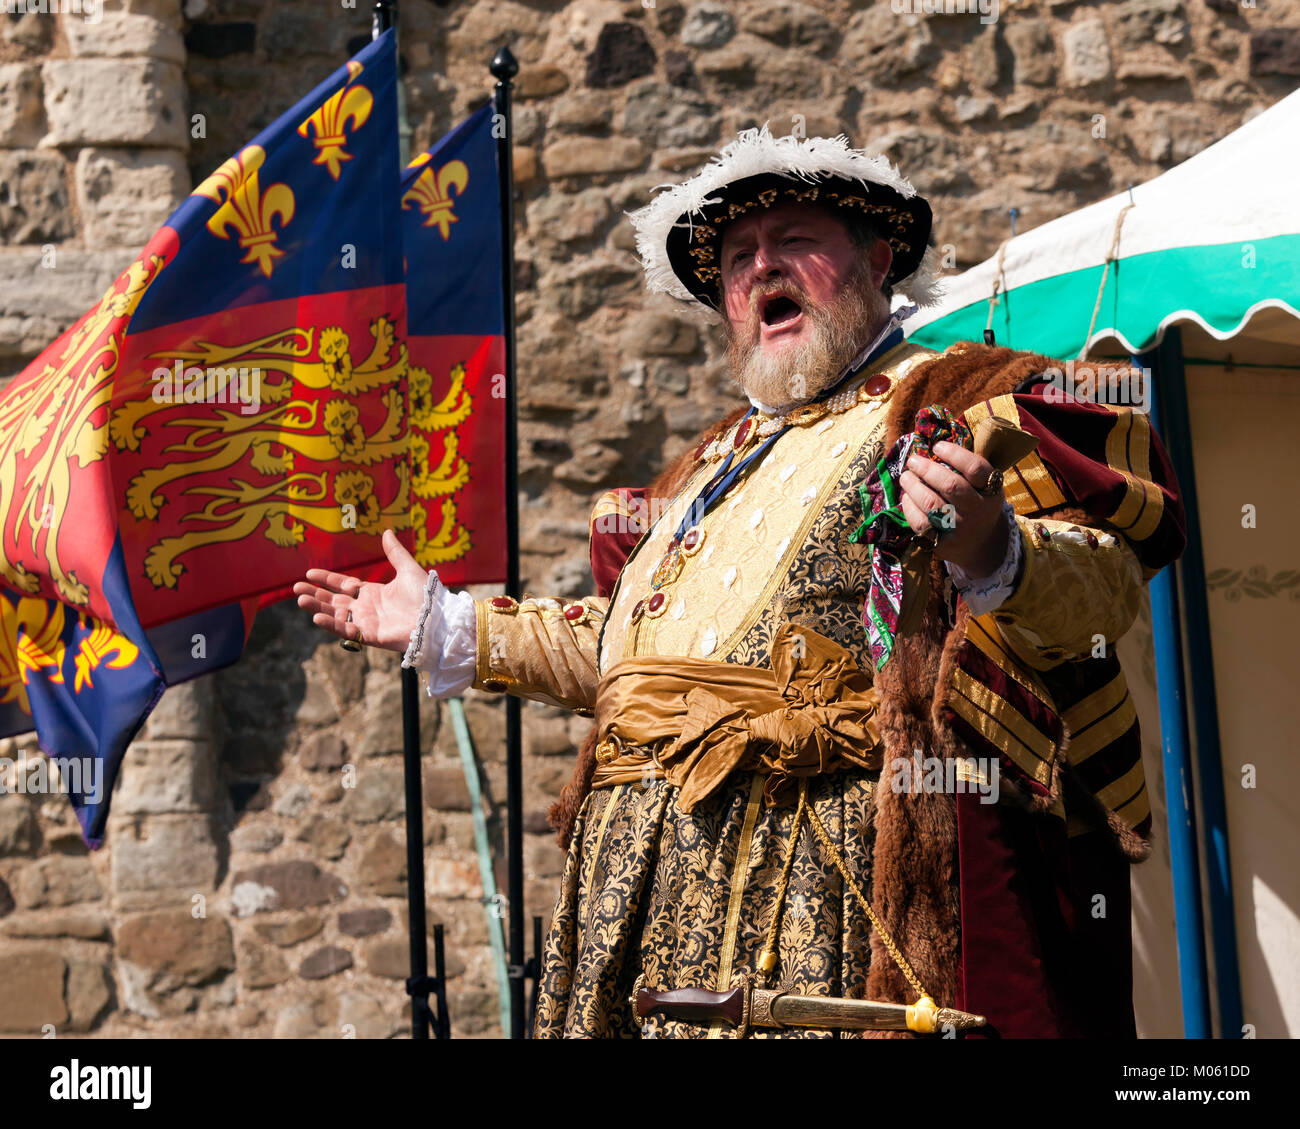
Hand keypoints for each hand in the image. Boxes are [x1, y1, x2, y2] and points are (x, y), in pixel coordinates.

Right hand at [293, 528, 429, 650]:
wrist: (436, 618)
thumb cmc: (426, 596)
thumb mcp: (408, 569)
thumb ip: (395, 553)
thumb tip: (386, 531)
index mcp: (373, 593)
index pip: (343, 585)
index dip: (326, 579)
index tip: (308, 574)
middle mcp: (366, 608)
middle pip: (334, 601)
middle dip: (315, 594)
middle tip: (296, 589)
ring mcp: (366, 622)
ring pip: (336, 615)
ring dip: (317, 608)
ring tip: (300, 600)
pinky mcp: (370, 636)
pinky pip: (346, 630)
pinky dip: (331, 625)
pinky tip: (317, 617)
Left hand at [899, 440, 1007, 575]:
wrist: (982, 546)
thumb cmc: (977, 506)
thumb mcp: (983, 488)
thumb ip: (966, 469)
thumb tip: (933, 444)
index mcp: (991, 491)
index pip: (975, 468)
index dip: (954, 454)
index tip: (937, 446)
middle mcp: (977, 510)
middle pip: (950, 485)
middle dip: (927, 469)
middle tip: (913, 461)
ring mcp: (960, 528)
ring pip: (931, 503)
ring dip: (913, 486)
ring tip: (906, 476)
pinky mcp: (943, 544)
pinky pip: (921, 523)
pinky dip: (909, 507)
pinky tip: (907, 498)